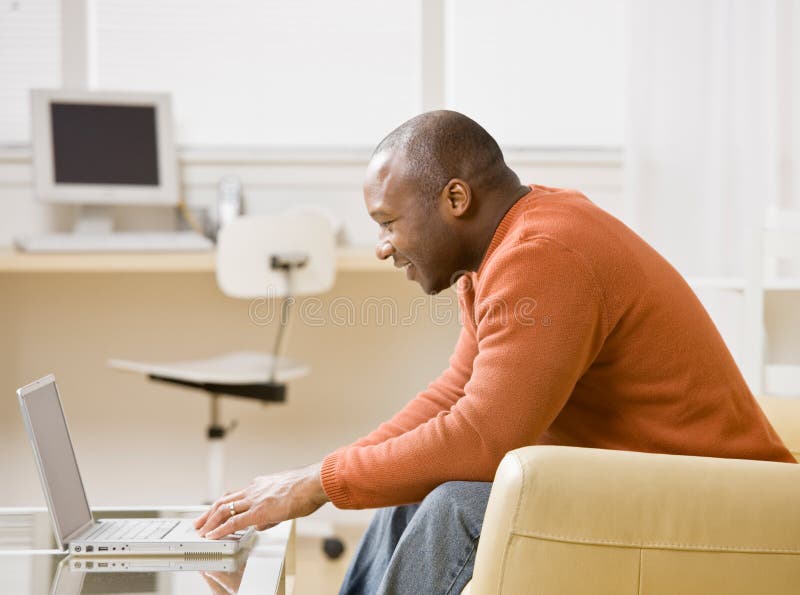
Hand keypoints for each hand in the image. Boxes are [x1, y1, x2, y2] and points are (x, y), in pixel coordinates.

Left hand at [194, 463, 328, 538]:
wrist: (314, 482)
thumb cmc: (308, 487)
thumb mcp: (286, 494)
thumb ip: (272, 509)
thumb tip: (263, 524)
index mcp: (261, 485)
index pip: (236, 495)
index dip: (223, 505)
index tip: (216, 512)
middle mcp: (254, 490)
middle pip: (224, 501)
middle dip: (209, 513)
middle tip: (200, 522)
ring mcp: (255, 499)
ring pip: (224, 510)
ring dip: (210, 521)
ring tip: (202, 531)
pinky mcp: (259, 511)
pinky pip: (234, 522)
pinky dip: (220, 529)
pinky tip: (213, 535)